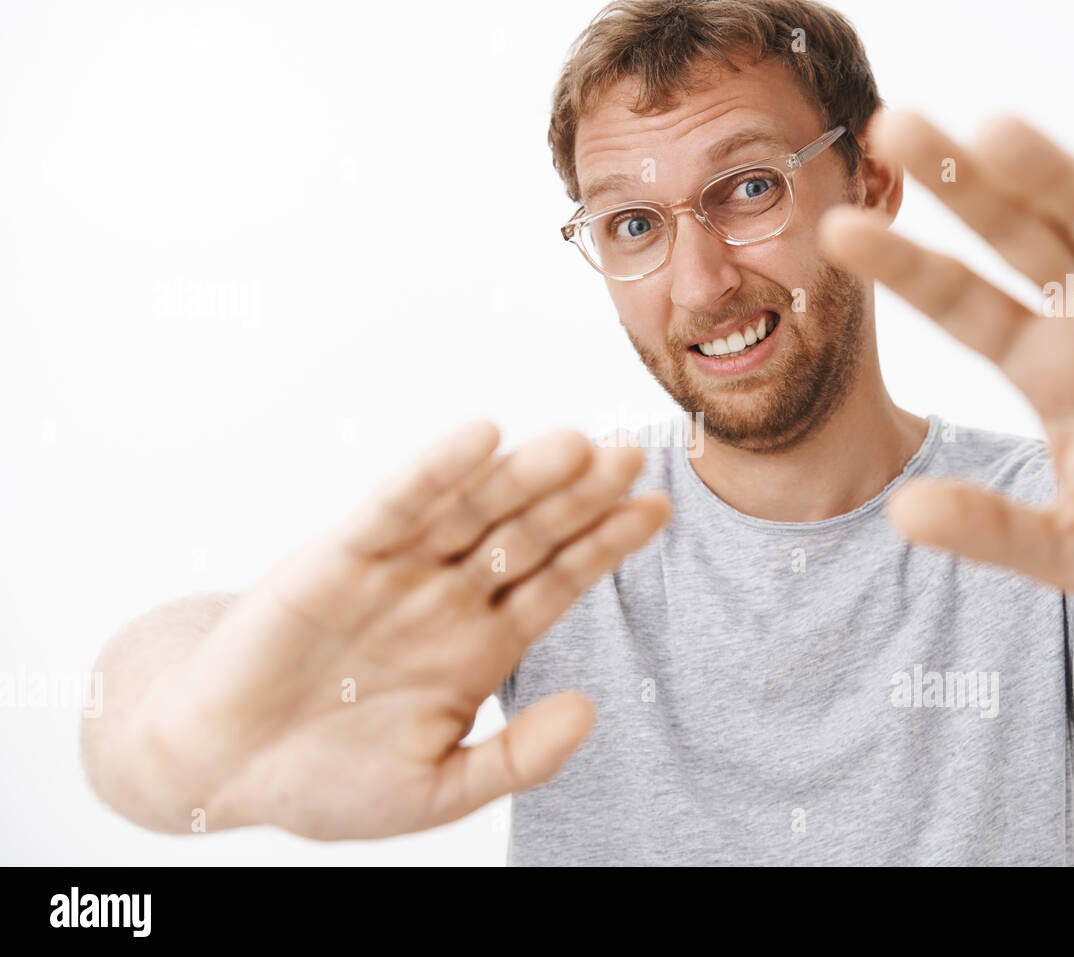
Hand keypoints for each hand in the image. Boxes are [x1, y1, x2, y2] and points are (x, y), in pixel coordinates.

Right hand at [133, 421, 669, 838]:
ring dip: (522, 475)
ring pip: (472, 512)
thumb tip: (590, 712)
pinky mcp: (338, 559)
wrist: (225, 768)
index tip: (656, 511)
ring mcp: (397, 572)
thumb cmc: (329, 778)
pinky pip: (395, 507)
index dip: (606, 545)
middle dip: (580, 497)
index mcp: (481, 644)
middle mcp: (448, 595)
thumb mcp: (437, 789)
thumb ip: (516, 757)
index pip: (558, 581)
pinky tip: (480, 438)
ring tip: (577, 442)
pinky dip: (434, 473)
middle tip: (634, 456)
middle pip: (527, 533)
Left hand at [820, 110, 1073, 591]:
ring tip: (990, 130)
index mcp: (1046, 366)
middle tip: (892, 127)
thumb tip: (901, 516)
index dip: (903, 267)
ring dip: (1045, 169)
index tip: (838, 232)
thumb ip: (995, 531)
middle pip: (1010, 233)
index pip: (959, 304)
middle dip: (957, 183)